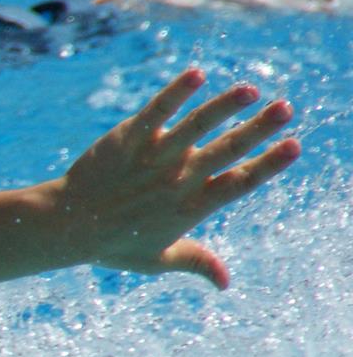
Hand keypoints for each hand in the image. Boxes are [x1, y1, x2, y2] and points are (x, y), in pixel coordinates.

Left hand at [58, 68, 299, 288]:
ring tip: (250, 91)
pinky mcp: (127, 139)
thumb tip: (226, 282)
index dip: (267, 165)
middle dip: (258, 129)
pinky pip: (156, 112)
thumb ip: (195, 262)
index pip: (239, 182)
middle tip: (285, 108)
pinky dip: (175, 94)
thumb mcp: (157, 259)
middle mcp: (177, 180)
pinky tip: (196, 74)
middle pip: (226, 150)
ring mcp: (153, 158)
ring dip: (224, 106)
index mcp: (191, 206)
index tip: (294, 145)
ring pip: (196, 127)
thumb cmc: (109, 244)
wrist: (62, 226)